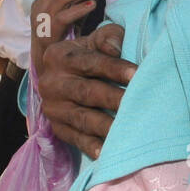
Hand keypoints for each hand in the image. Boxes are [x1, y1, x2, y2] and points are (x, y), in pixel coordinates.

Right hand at [30, 0, 105, 71]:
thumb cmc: (60, 38)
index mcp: (45, 0)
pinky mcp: (48, 33)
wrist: (45, 64)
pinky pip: (63, 17)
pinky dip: (79, 9)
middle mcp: (41, 6)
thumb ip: (79, 0)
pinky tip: (93, 5)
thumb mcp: (70, 15)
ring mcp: (43, 19)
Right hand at [35, 23, 136, 158]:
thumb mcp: (95, 40)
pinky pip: (75, 138)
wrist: (60, 75)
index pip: (91, 63)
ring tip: (128, 131)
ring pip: (83, 118)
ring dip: (106, 126)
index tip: (137, 75)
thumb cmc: (89, 54)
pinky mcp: (56, 127)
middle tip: (136, 104)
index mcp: (60, 56)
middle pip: (87, 92)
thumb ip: (108, 37)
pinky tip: (107, 152)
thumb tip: (115, 47)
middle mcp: (52, 83)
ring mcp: (53, 107)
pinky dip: (91, 146)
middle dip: (114, 99)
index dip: (115, 68)